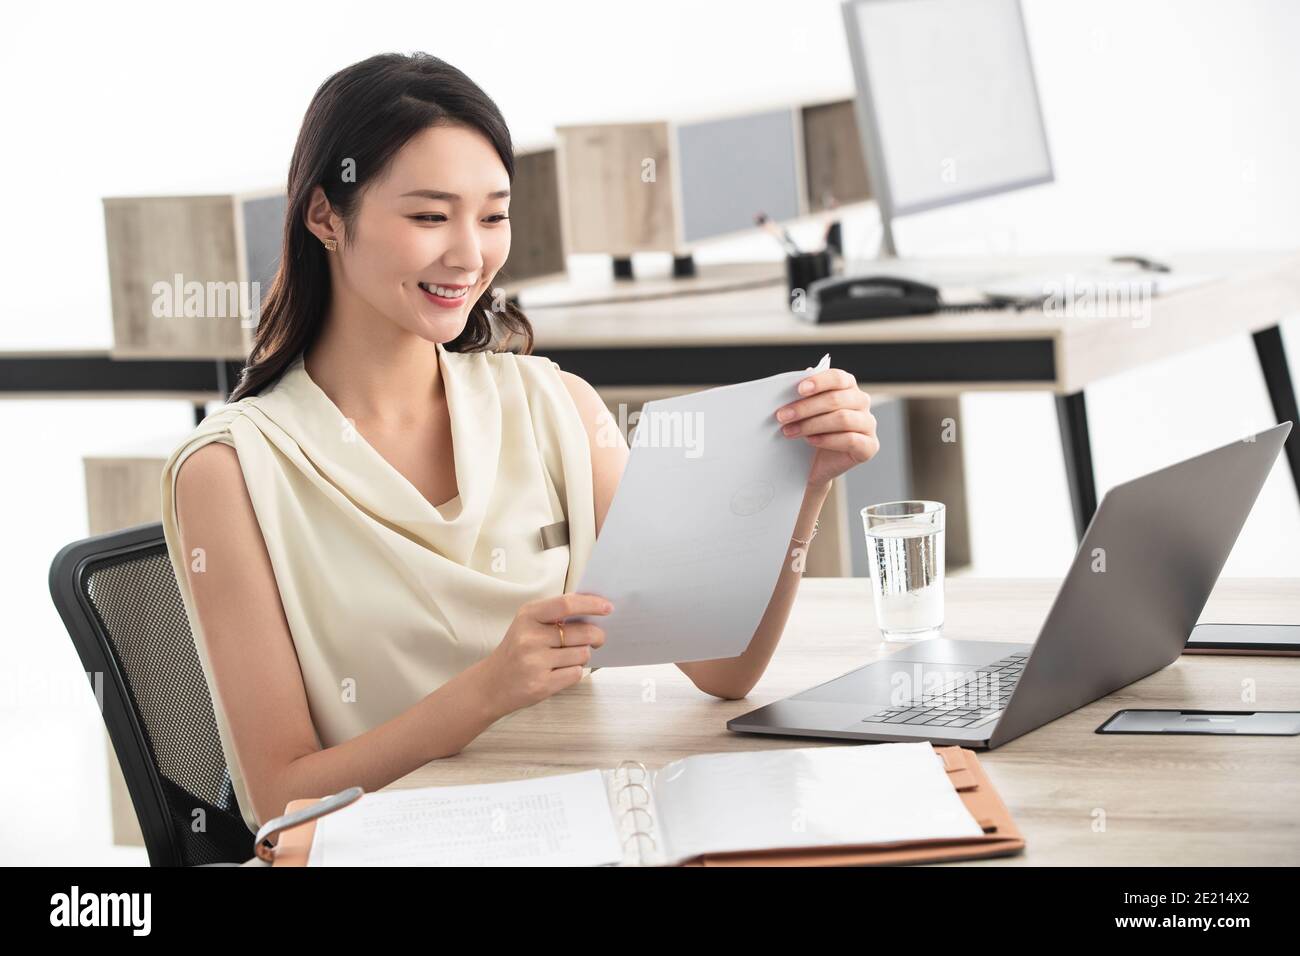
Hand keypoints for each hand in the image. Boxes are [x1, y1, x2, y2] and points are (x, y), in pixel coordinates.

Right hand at [476, 592, 611, 720]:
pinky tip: (559, 671)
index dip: (591, 604)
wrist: (491, 684)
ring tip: (566, 658)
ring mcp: (535, 662)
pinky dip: (574, 672)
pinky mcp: (541, 684)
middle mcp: (530, 637)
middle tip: (598, 639)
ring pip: (583, 654)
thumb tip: (595, 609)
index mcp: (528, 615)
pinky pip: (576, 673)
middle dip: (597, 636)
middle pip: (583, 632)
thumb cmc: (516, 651)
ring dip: (582, 656)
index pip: (566, 604)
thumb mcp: (527, 624)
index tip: (608, 607)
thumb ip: (555, 615)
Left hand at [775, 367, 878, 488]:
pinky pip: (851, 439)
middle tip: (782, 416)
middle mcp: (862, 402)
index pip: (838, 377)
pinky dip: (827, 440)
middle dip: (806, 407)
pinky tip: (810, 440)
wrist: (814, 464)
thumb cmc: (809, 430)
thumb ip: (804, 395)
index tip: (799, 390)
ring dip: (812, 425)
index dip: (819, 382)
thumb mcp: (803, 411)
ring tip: (790, 431)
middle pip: (837, 399)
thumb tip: (795, 380)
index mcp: (848, 386)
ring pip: (843, 418)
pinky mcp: (869, 446)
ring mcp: (868, 424)